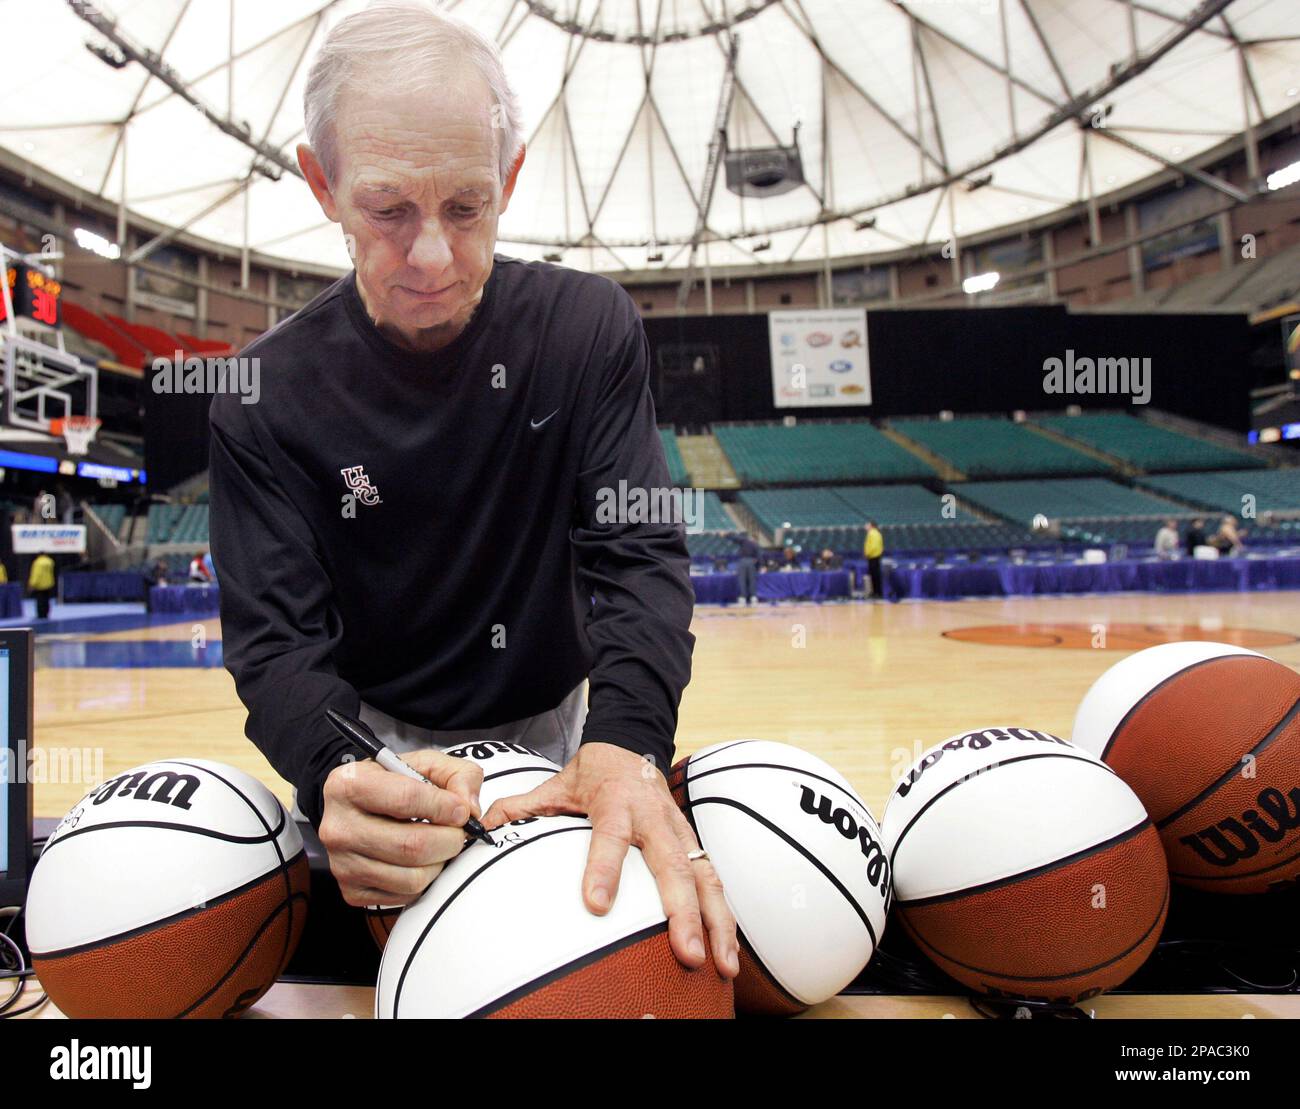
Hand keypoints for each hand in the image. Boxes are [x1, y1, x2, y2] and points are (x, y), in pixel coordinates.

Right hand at [318, 750, 482, 907]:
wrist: (359, 809)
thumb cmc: (393, 783)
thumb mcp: (425, 763)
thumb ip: (458, 774)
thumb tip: (469, 809)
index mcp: (349, 785)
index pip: (406, 799)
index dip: (444, 807)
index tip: (461, 810)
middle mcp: (338, 827)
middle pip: (411, 846)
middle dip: (449, 840)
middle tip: (458, 832)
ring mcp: (342, 864)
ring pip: (412, 877)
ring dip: (439, 863)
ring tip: (439, 845)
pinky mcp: (352, 891)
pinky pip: (405, 896)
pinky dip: (424, 881)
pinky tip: (420, 861)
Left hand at [482, 742, 738, 978]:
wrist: (632, 744)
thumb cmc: (592, 773)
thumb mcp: (556, 784)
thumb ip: (522, 807)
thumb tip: (483, 828)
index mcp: (617, 803)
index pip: (610, 836)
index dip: (604, 869)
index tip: (594, 906)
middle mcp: (655, 818)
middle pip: (672, 866)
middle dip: (682, 912)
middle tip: (685, 952)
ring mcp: (680, 831)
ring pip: (704, 877)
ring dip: (716, 922)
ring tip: (721, 964)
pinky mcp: (694, 843)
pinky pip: (713, 880)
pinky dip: (723, 916)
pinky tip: (727, 952)